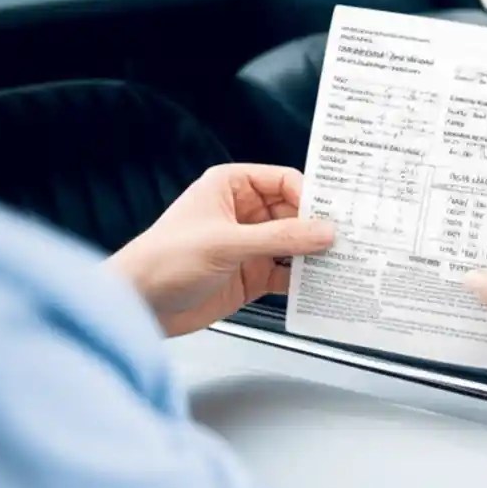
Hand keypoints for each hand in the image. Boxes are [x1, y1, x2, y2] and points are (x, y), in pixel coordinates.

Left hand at [108, 164, 334, 336]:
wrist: (136, 306)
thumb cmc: (163, 260)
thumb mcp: (226, 243)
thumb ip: (280, 238)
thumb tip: (324, 231)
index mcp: (231, 186)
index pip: (284, 181)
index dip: (311, 196)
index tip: (335, 215)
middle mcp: (243, 212)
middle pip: (295, 213)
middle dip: (319, 227)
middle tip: (350, 239)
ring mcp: (249, 245)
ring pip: (294, 244)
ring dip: (315, 255)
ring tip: (343, 263)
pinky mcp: (251, 276)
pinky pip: (286, 274)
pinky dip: (303, 280)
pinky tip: (321, 286)